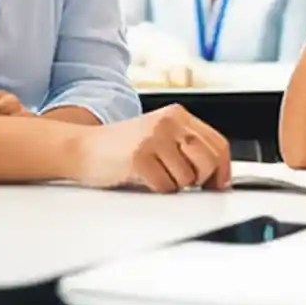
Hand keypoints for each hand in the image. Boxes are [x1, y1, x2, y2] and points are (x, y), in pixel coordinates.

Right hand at [73, 104, 230, 192]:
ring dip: (173, 184)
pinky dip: (157, 189)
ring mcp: (153, 138)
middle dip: (201, 179)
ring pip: (188, 177)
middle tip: (182, 181)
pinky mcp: (139, 157)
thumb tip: (219, 176)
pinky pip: (165, 186)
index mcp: (177, 115)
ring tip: (155, 174)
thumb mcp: (160, 137)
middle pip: (209, 160)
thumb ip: (188, 147)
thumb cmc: (122, 147)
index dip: (223, 169)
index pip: (218, 143)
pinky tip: (142, 177)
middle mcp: (168, 122)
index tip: (219, 184)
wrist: (82, 147)